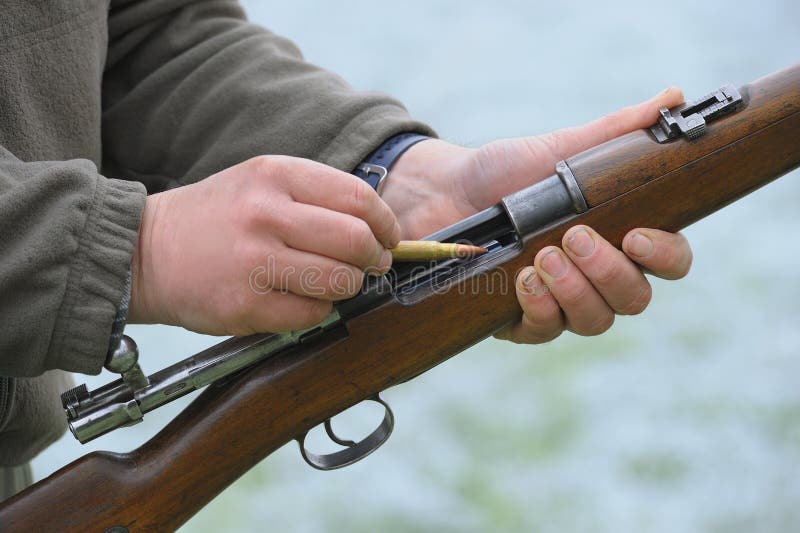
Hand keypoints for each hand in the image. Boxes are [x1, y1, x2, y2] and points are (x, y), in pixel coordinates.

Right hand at [129, 155, 399, 335]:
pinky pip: (313, 313)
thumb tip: (376, 226)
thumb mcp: (260, 183)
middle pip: (355, 240)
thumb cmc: (216, 218)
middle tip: (371, 265)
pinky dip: (319, 309)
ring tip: (334, 282)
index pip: (357, 197)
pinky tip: (302, 299)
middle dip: (374, 258)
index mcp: (274, 175)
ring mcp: (255, 262)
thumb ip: (315, 196)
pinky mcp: (246, 305)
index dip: (385, 222)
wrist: (146, 252)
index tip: (389, 236)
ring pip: (339, 280)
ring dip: (349, 286)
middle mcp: (265, 214)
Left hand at [382, 88, 692, 342]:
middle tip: (574, 237)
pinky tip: (522, 279)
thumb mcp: (561, 150)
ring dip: (574, 289)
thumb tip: (673, 97)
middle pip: (634, 298)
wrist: (446, 193)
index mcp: (618, 238)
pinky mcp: (521, 321)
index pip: (666, 260)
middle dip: (609, 270)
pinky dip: (539, 307)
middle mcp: (596, 276)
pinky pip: (545, 330)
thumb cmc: (508, 173)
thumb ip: (617, 131)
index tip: (638, 236)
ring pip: (594, 320)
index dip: (665, 255)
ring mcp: (561, 303)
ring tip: (543, 255)